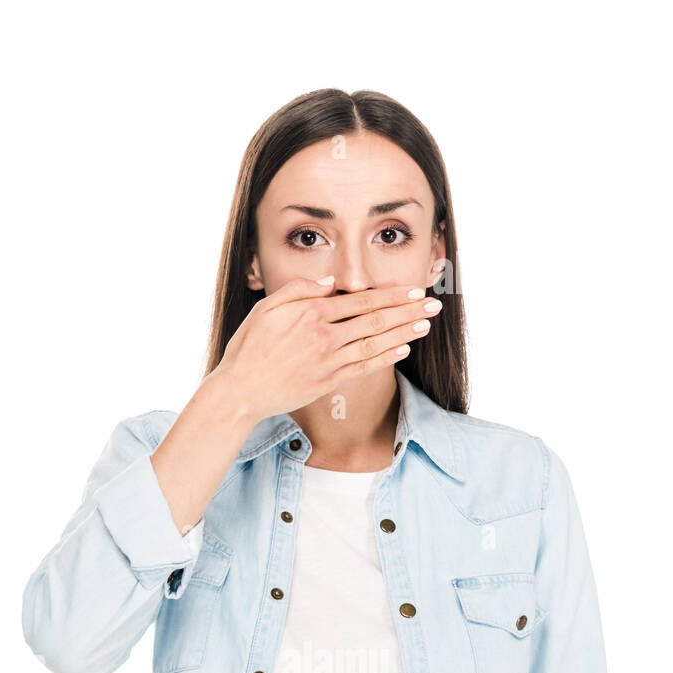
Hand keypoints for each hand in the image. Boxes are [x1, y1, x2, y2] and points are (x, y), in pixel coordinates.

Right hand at [212, 275, 443, 422]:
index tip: (413, 289)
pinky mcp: (329, 382)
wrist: (240, 390)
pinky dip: (386, 357)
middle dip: (408, 310)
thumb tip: (330, 282)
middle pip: (376, 319)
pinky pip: (364, 366)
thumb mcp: (265, 308)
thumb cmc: (249, 347)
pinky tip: (403, 349)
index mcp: (311, 313)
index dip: (391, 294)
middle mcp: (324, 335)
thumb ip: (298, 290)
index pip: (361, 300)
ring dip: (404, 332)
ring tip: (425, 324)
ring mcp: (328, 360)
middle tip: (433, 304)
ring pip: (375, 342)